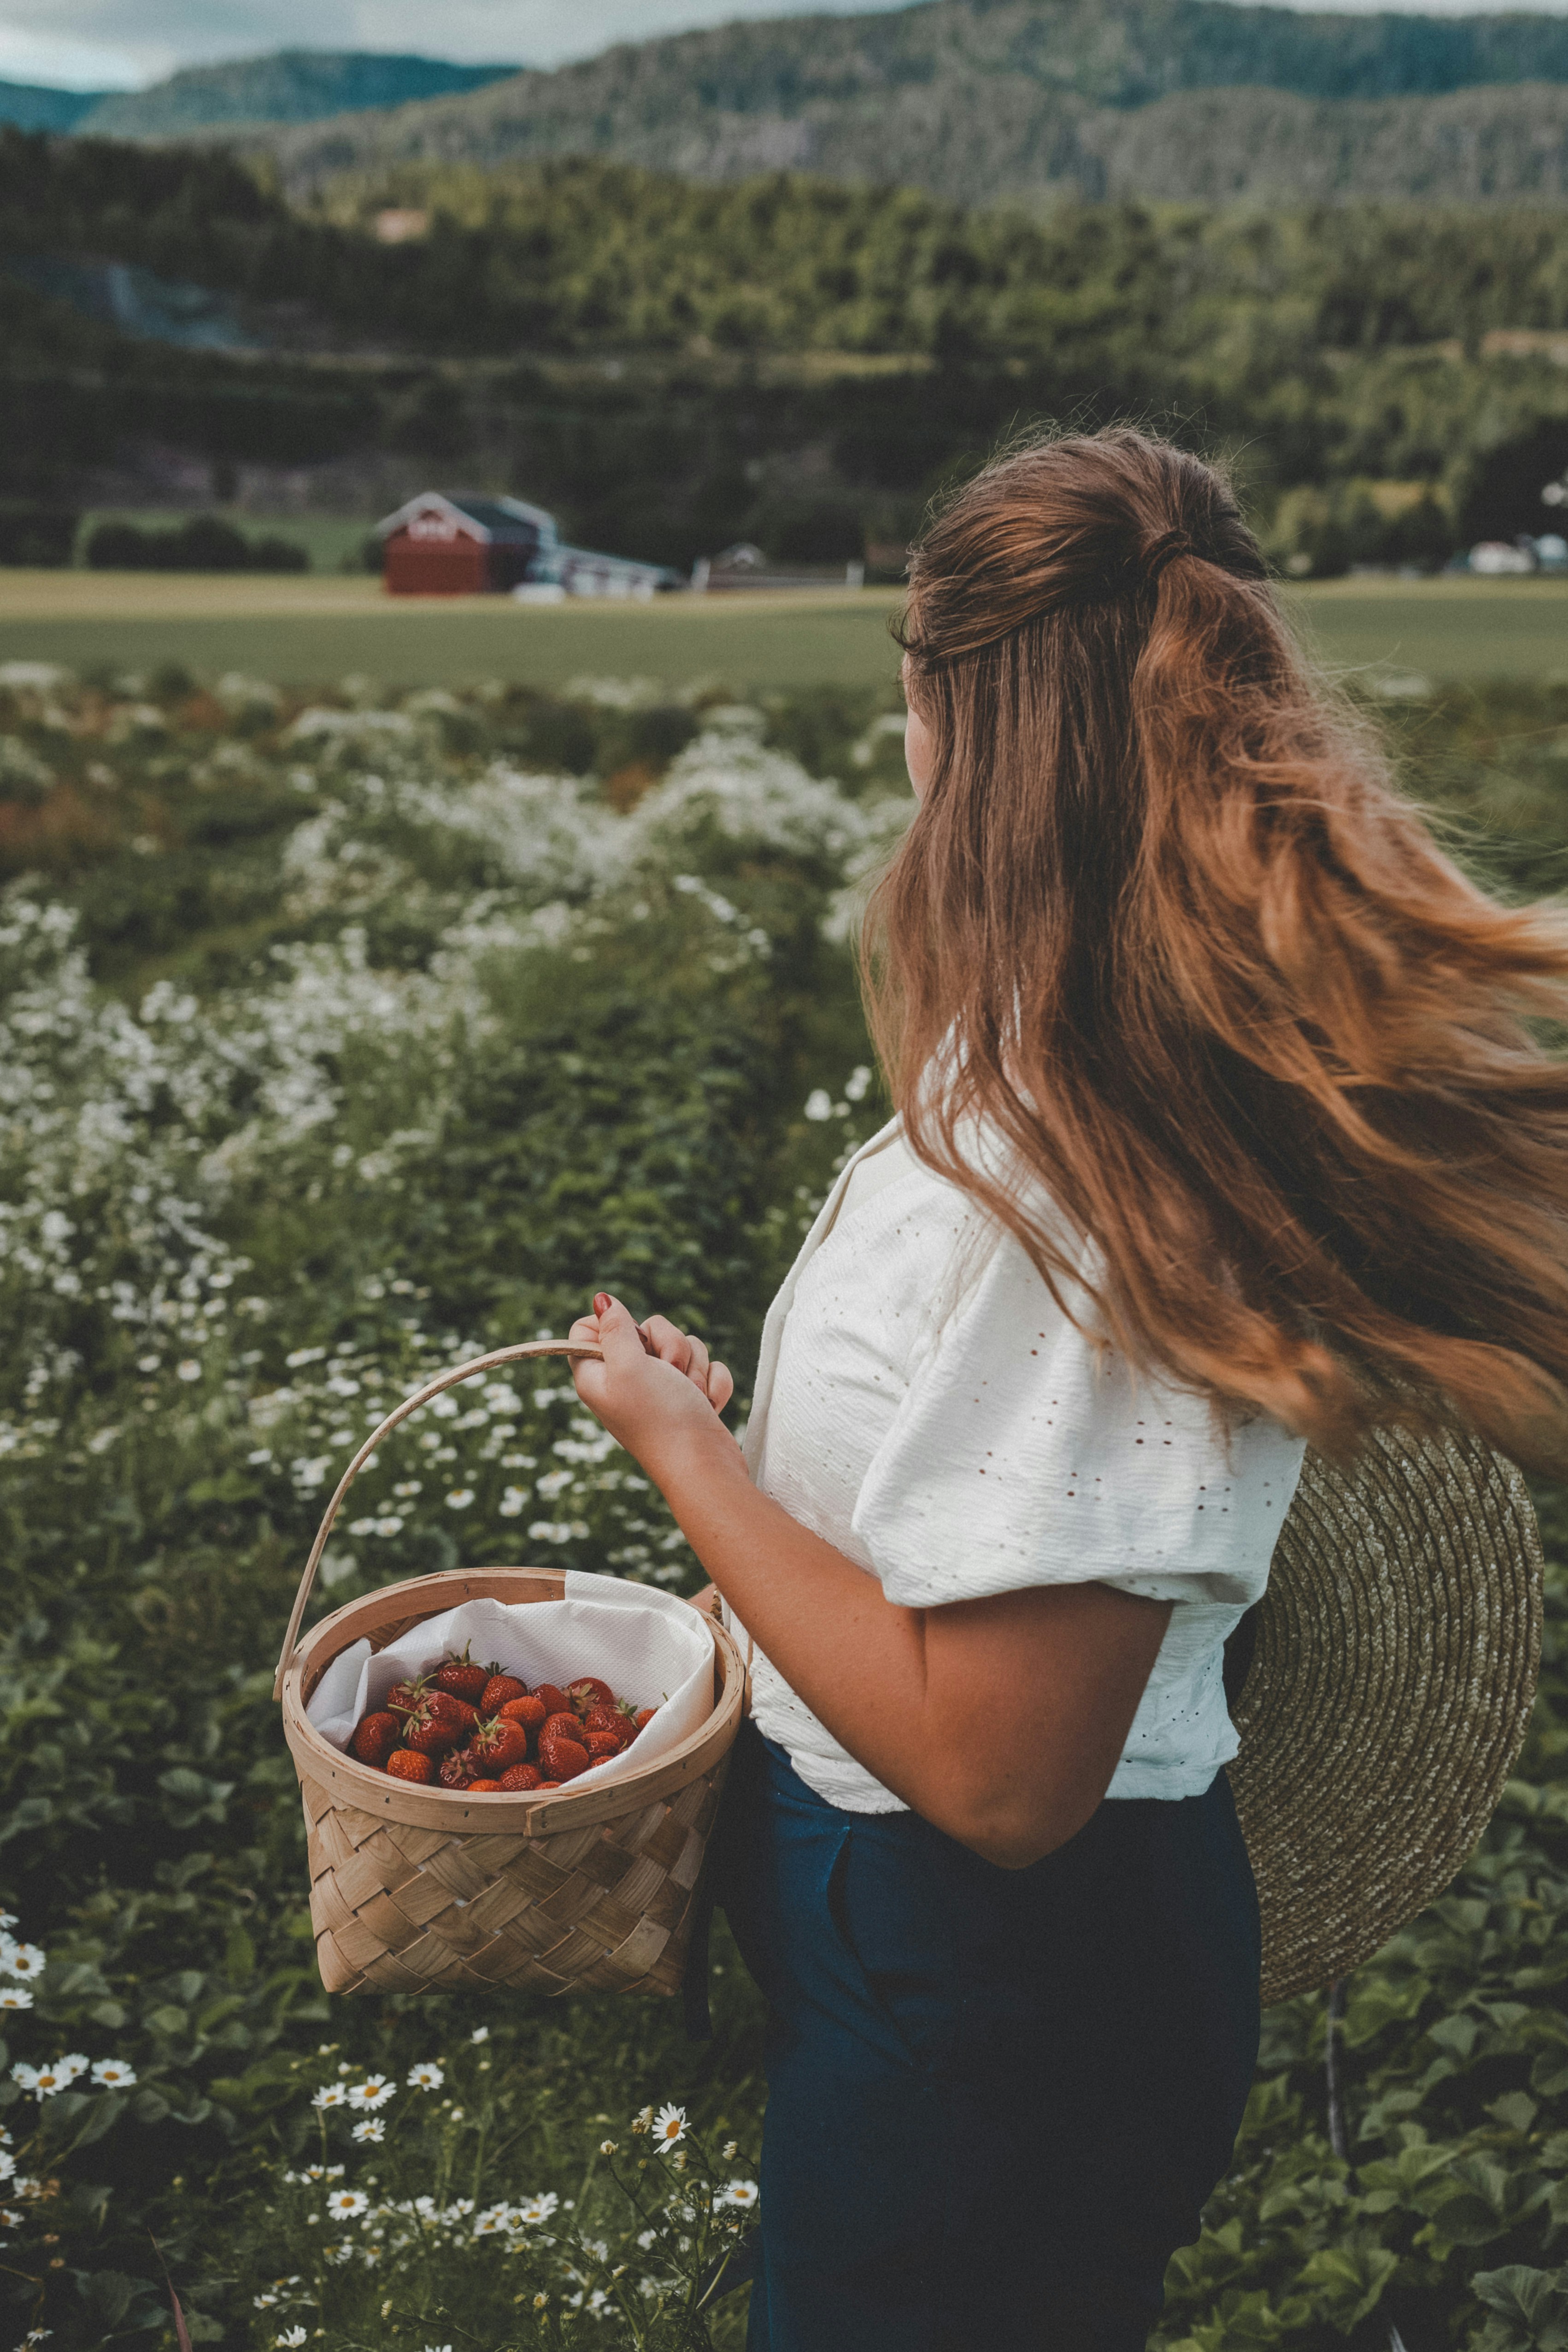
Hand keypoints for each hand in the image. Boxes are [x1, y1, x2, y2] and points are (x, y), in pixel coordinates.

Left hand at [569, 1294, 736, 1483]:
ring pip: (681, 1345)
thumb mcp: (628, 1366)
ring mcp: (660, 1389)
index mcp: (597, 1374)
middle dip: (668, 1346)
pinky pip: (705, 1366)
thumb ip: (614, 1330)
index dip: (613, 1325)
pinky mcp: (689, 1397)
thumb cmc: (662, 1418)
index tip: (630, 1341)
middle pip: (645, 1329)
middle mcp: (625, 1380)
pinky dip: (710, 1384)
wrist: (705, 1465)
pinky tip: (705, 1405)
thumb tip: (601, 1300)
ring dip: (692, 1367)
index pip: (589, 1328)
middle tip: (667, 1374)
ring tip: (688, 1396)